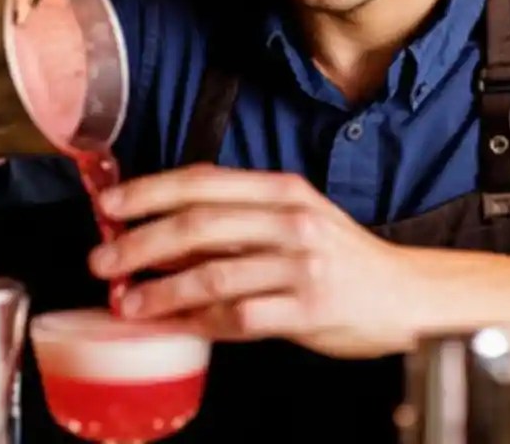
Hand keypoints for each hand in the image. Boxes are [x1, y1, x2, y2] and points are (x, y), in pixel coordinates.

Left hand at [89, 164, 424, 358]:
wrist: (406, 293)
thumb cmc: (341, 257)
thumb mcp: (295, 220)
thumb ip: (238, 221)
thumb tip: (163, 233)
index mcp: (283, 191)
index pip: (204, 182)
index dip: (150, 191)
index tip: (109, 205)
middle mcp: (291, 222)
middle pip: (200, 225)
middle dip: (142, 243)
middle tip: (103, 261)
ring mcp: (301, 267)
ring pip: (214, 275)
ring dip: (161, 290)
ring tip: (127, 302)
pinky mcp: (308, 310)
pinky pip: (241, 318)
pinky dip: (201, 323)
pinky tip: (178, 326)